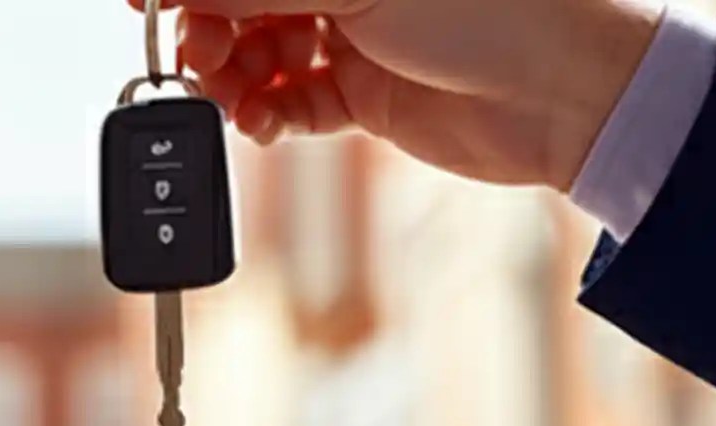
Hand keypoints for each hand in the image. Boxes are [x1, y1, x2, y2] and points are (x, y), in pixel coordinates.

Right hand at [145, 0, 661, 188]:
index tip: (145, 1)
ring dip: (233, 78)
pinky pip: (291, 104)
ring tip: (234, 97)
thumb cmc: (492, 9)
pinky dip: (267, 116)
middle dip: (210, 29)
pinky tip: (262, 123)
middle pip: (243, 1)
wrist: (570, 94)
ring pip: (260, 54)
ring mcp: (355, 35)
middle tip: (202, 56)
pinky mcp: (365, 95)